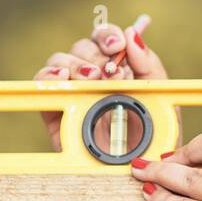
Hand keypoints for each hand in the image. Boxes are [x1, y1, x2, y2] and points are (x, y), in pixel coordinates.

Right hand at [33, 22, 168, 149]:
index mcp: (119, 66)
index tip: (118, 47)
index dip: (108, 36)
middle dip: (96, 55)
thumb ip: (148, 62)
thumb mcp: (159, 94)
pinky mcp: (54, 110)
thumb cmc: (156, 133)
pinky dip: (48, 75)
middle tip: (111, 75)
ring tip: (92, 79)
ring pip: (60, 60)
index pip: (106, 38)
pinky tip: (62, 79)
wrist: (140, 167)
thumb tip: (133, 33)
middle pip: (82, 47)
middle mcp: (93, 76)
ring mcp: (73, 92)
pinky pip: (42, 84)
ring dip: (75, 64)